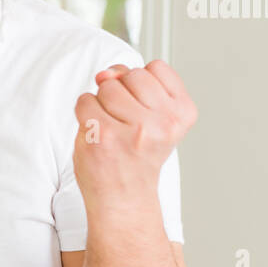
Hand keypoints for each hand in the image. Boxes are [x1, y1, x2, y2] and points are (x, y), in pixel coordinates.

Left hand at [73, 59, 196, 208]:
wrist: (124, 198)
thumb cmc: (136, 158)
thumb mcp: (154, 116)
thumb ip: (135, 85)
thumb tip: (106, 73)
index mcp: (183, 113)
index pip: (155, 67)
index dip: (141, 85)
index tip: (143, 110)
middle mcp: (163, 122)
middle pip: (130, 74)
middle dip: (121, 92)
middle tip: (125, 122)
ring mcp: (133, 129)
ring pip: (107, 86)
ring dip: (102, 104)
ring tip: (112, 129)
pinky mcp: (103, 136)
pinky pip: (85, 101)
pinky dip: (85, 114)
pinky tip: (97, 134)